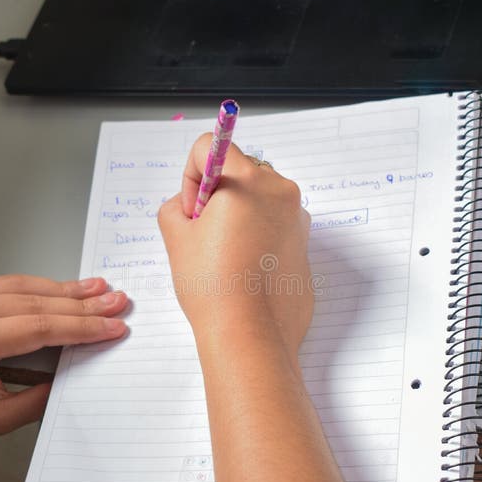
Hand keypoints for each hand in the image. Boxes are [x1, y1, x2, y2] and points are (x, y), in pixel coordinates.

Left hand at [0, 273, 127, 450]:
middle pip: (33, 300)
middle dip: (81, 303)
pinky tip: (57, 288)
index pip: (38, 327)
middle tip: (114, 301)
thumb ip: (39, 398)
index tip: (110, 326)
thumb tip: (77, 371)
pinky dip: (31, 285)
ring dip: (61, 288)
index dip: (82, 327)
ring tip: (94, 289)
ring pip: (17, 283)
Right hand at [158, 134, 312, 360]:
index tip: (193, 211)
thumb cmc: (213, 286)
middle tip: (205, 235)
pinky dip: (258, 236)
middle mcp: (279, 190)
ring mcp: (297, 217)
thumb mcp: (176, 237)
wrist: (250, 335)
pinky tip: (245, 269)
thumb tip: (191, 204)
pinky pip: (275, 224)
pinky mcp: (305, 243)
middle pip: (238, 172)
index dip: (191, 177)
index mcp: (247, 180)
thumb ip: (176, 205)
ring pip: (258, 199)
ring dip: (238, 216)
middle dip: (217, 197)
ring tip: (225, 256)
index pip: (210, 147)